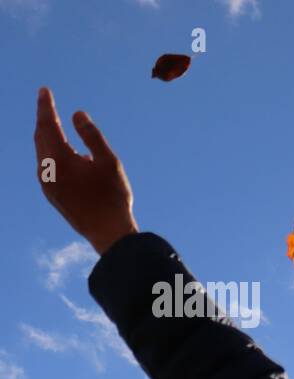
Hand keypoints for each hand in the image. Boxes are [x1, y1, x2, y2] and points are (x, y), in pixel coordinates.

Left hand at [34, 87, 137, 255]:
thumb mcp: (109, 161)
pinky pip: (46, 166)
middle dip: (44, 119)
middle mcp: (46, 170)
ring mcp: (46, 183)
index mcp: (59, 158)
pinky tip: (66, 156)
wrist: (108, 233)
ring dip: (48, 137)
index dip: (46, 106)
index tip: (44, 90)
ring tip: (56, 127)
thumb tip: (76, 114)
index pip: (47, 124)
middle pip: (40, 136)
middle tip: (47, 103)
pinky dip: (52, 154)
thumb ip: (91, 135)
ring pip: (42, 152)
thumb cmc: (113, 197)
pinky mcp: (50, 194)